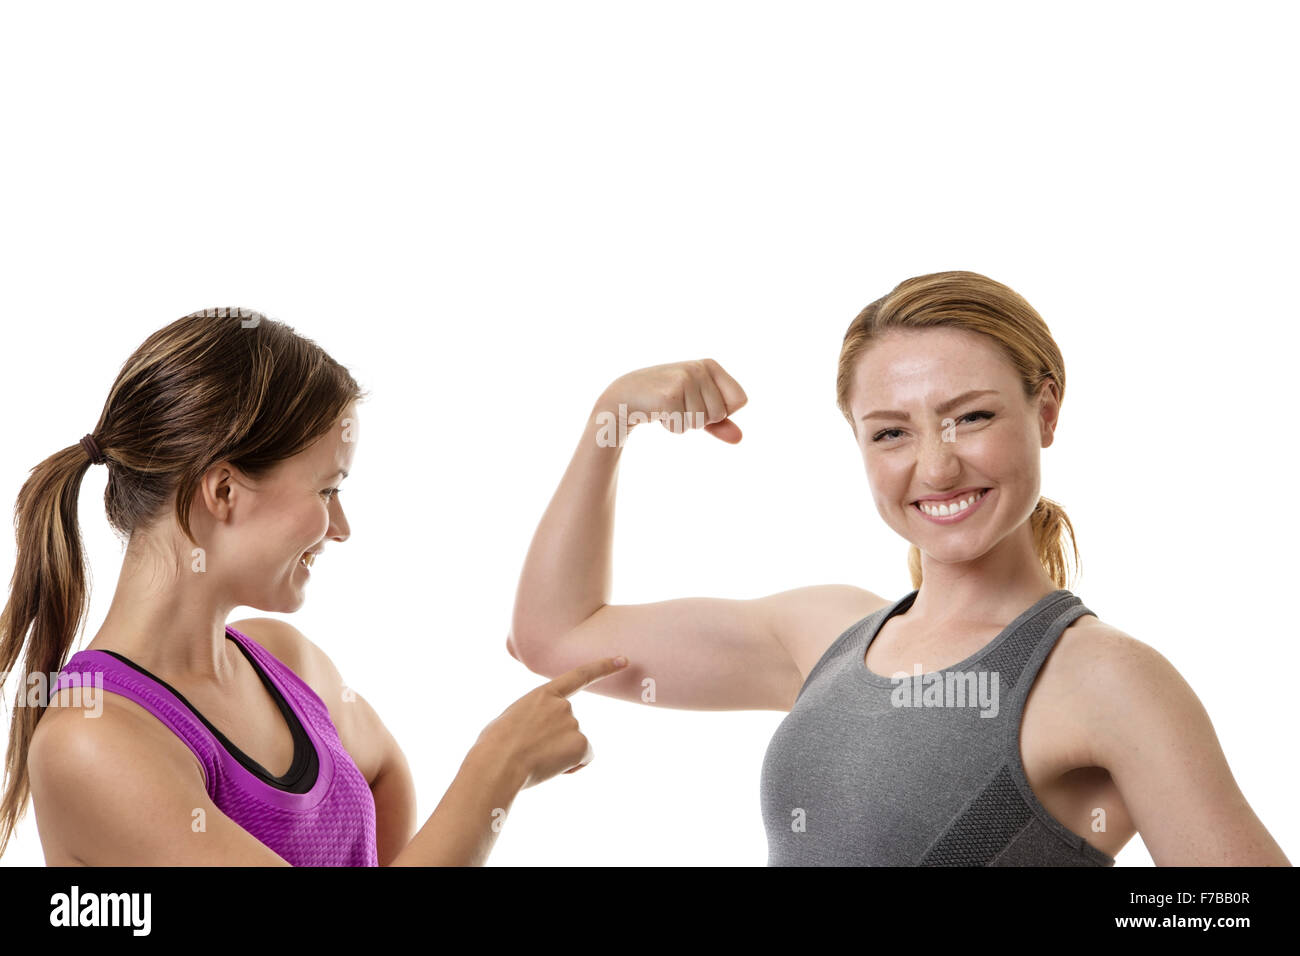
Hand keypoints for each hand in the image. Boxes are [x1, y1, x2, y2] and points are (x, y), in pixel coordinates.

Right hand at [477, 656, 627, 788]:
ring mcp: (573, 723)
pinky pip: (584, 758)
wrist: (497, 765)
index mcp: (542, 695)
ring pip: (575, 745)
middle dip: (556, 742)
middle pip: (569, 727)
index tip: (623, 660)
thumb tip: (535, 737)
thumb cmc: (492, 747)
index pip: (579, 676)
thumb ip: (532, 719)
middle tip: (531, 752)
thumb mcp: (510, 720)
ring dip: (560, 756)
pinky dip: (571, 767)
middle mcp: (563, 705)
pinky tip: (551, 768)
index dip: (602, 667)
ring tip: (535, 760)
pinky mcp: (581, 744)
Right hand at [598, 359, 747, 443]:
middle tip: (678, 406)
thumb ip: (719, 422)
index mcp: (710, 365)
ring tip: (668, 408)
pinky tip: (658, 412)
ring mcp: (684, 379)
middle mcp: (699, 368)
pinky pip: (683, 427)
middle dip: (700, 419)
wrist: (625, 397)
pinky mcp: (670, 395)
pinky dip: (671, 427)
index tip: (698, 402)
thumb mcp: (696, 408)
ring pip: (701, 422)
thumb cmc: (664, 401)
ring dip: (683, 423)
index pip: (740, 400)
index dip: (720, 410)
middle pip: (720, 414)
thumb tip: (739, 438)